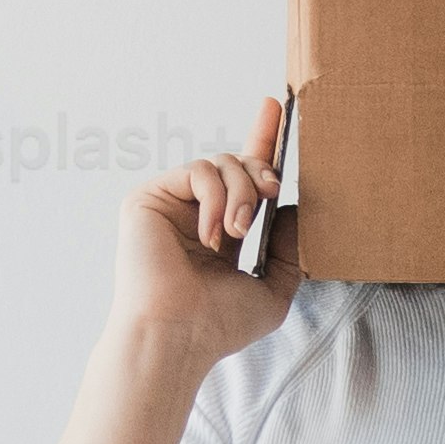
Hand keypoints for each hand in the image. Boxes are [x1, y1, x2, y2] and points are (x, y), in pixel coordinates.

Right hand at [111, 98, 292, 383]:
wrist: (179, 335)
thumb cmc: (218, 324)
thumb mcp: (274, 288)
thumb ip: (288, 249)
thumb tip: (297, 209)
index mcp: (220, 230)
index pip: (244, 178)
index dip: (261, 141)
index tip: (276, 107)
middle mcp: (193, 213)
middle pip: (236, 162)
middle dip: (261, 173)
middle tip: (271, 194)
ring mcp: (169, 204)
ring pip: (220, 164)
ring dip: (240, 194)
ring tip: (236, 232)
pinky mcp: (148, 198)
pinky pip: (197, 172)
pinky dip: (214, 199)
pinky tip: (211, 235)